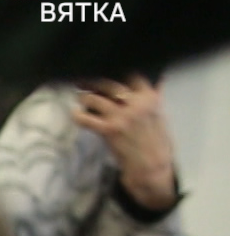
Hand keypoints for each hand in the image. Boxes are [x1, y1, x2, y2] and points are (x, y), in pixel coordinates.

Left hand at [72, 75, 176, 208]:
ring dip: (83, 97)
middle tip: (82, 81)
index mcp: (150, 97)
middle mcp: (136, 104)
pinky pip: (86, 119)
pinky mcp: (109, 130)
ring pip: (94, 98)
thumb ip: (155, 96)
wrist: (152, 166)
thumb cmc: (157, 140)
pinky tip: (75, 114)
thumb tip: (158, 77)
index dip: (116, 70)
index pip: (131, 74)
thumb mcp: (160, 114)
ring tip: (79, 96)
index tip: (105, 69)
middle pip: (108, 84)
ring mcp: (121, 116)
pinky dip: (77, 115)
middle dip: (92, 81)